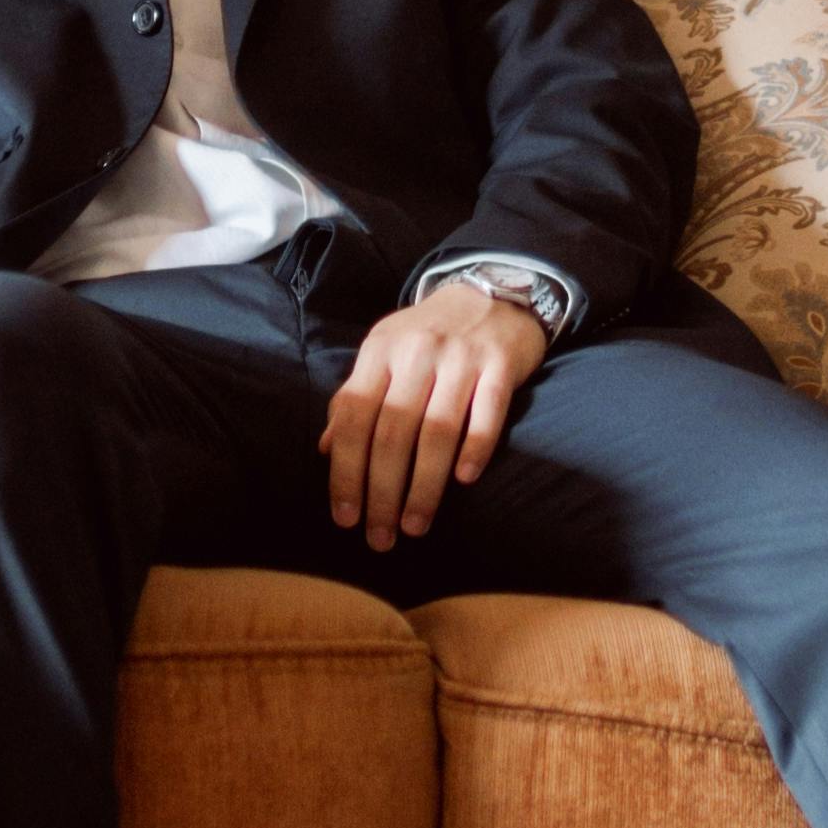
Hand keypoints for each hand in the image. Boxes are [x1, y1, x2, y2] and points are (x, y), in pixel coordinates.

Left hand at [322, 284, 551, 552]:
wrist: (493, 291)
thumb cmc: (429, 334)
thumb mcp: (384, 354)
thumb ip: (355, 397)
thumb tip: (326, 449)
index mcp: (380, 351)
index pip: (355, 417)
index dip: (346, 471)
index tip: (345, 517)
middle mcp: (417, 352)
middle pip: (393, 432)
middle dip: (383, 491)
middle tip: (381, 537)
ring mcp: (461, 357)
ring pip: (437, 431)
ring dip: (424, 485)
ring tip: (416, 525)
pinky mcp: (501, 365)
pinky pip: (487, 415)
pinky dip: (474, 450)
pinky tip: (464, 481)